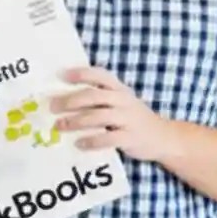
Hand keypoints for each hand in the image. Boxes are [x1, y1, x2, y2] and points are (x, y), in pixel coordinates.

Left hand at [52, 67, 180, 162]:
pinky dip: (91, 141)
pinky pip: (107, 138)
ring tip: (59, 126)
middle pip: (93, 96)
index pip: (100, 75)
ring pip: (97, 116)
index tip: (61, 76)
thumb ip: (102, 99)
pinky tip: (79, 144)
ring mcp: (127, 119)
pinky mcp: (130, 137)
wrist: (163, 137)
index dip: (81, 74)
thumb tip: (67, 100)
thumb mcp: (123, 102)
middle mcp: (123, 101)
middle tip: (52, 107)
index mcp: (120, 90)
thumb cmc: (135, 119)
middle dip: (70, 101)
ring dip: (75, 121)